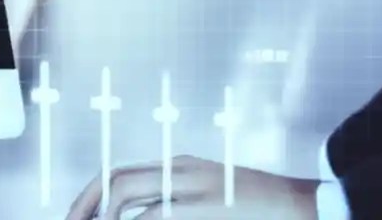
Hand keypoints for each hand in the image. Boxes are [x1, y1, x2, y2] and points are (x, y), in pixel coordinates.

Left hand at [64, 155, 319, 219]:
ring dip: (107, 219)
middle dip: (85, 207)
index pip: (120, 174)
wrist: (307, 205)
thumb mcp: (210, 195)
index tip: (74, 217)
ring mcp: (197, 189)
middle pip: (117, 182)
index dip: (89, 196)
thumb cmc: (257, 207)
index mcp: (180, 165)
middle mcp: (183, 171)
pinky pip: (159, 218)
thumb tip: (137, 216)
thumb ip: (174, 202)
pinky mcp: (209, 208)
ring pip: (133, 201)